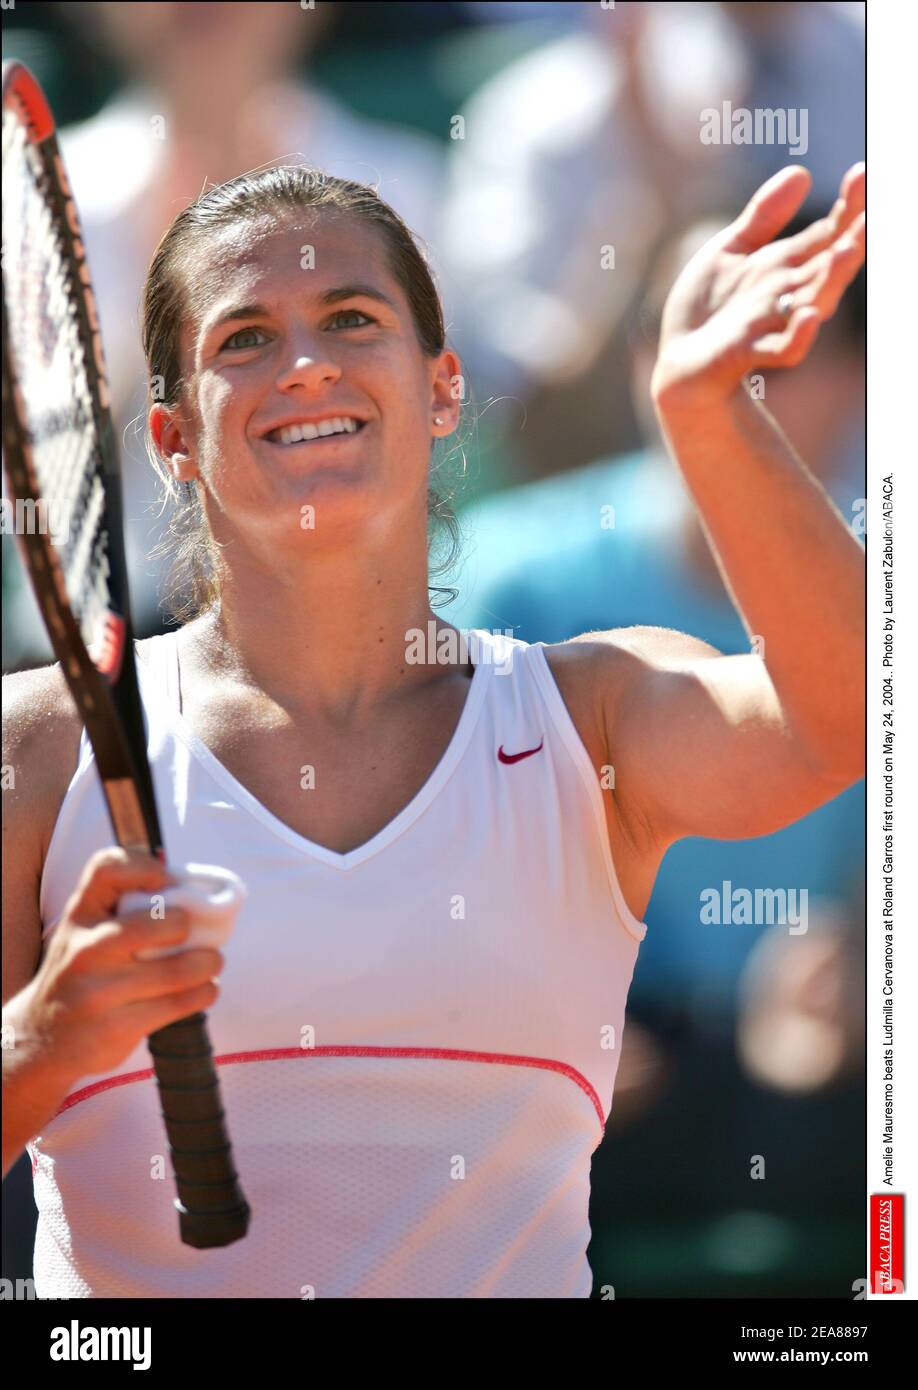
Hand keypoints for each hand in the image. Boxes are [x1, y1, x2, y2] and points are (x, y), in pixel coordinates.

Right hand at [11, 847, 223, 1084]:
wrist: (42, 1039)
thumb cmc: (78, 974)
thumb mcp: (84, 933)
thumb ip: (121, 909)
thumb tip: (186, 887)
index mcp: (79, 916)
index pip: (108, 868)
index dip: (146, 867)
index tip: (169, 883)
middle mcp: (85, 949)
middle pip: (158, 922)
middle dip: (191, 926)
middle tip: (204, 934)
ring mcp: (98, 990)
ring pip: (177, 969)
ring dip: (209, 963)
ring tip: (212, 962)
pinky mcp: (115, 1027)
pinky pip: (178, 1004)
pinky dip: (204, 993)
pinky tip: (204, 989)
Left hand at [651, 163, 865, 410]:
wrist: (677, 362)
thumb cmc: (708, 308)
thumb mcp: (731, 249)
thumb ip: (764, 215)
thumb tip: (803, 171)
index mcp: (787, 265)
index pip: (828, 232)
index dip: (847, 206)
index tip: (861, 173)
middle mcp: (789, 292)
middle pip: (830, 263)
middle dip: (853, 238)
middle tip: (870, 213)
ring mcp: (773, 323)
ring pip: (815, 301)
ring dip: (834, 278)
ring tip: (850, 249)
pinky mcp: (750, 352)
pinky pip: (785, 349)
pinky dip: (799, 335)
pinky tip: (809, 317)